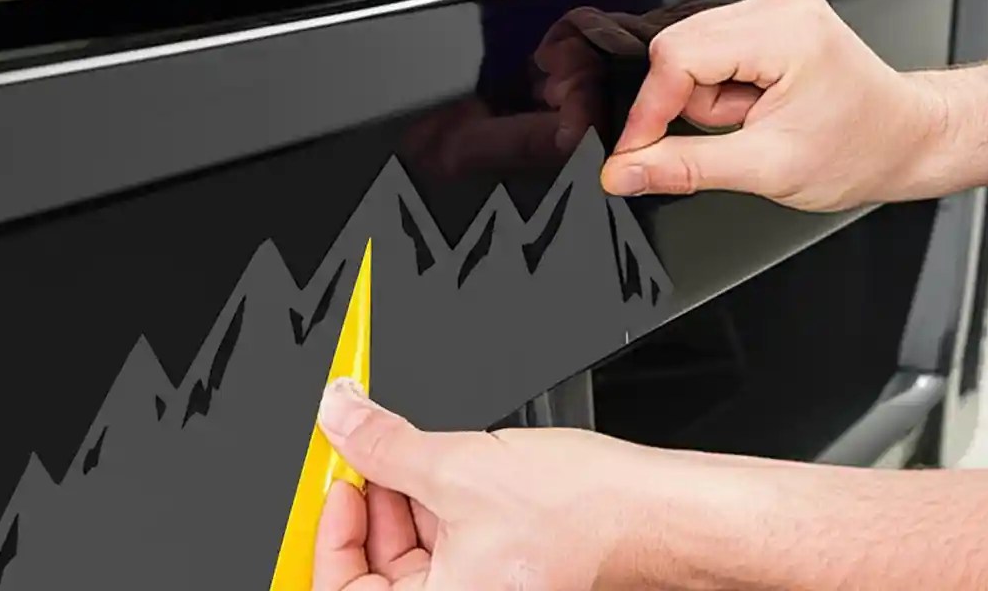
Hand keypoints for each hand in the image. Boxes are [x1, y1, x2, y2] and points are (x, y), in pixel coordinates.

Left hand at [311, 379, 747, 589]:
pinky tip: (446, 464)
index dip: (333, 534)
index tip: (338, 484)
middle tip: (369, 454)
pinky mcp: (504, 572)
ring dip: (406, 499)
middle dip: (374, 506)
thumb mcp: (457, 466)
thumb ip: (382, 444)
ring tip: (413, 450)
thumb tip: (338, 415)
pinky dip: (439, 505)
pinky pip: (450, 545)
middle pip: (381, 572)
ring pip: (415, 554)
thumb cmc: (585, 514)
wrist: (655, 509)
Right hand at [599, 0, 948, 210]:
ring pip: (690, 53)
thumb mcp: (765, 169)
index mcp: (785, 32)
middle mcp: (779, 6)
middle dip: (685, 106)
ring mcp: (775, 8)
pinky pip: (710, 53)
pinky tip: (754, 107)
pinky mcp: (769, 20)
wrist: (904, 141)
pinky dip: (720, 90)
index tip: (634, 154)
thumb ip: (685, 168)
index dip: (649, 110)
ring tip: (753, 123)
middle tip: (727, 138)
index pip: (679, 57)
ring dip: (707, 101)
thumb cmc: (859, 151)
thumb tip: (625, 171)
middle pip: (679, 49)